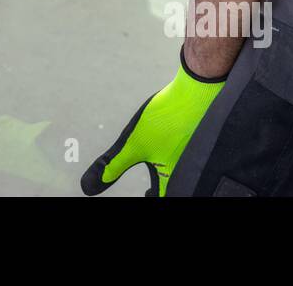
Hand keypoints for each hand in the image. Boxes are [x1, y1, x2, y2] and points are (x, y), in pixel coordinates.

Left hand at [80, 52, 224, 196]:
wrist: (200, 91)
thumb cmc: (168, 118)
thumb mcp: (133, 144)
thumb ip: (112, 166)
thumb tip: (87, 188)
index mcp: (174, 181)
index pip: (163, 201)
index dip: (152, 200)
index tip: (146, 196)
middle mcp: (191, 176)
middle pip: (176, 191)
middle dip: (163, 193)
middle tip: (151, 194)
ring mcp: (201, 162)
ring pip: (186, 179)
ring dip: (172, 180)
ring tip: (159, 181)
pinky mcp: (205, 149)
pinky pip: (196, 165)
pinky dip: (184, 167)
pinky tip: (173, 156)